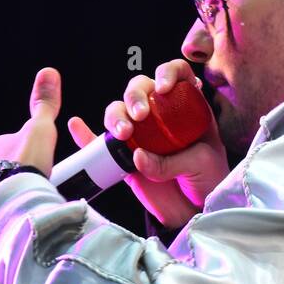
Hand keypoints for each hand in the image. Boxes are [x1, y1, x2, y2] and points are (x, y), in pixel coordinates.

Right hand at [69, 59, 227, 231]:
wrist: (195, 211)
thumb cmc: (207, 180)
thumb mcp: (201, 163)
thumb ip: (172, 160)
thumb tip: (137, 156)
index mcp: (188, 106)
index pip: (177, 74)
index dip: (167, 72)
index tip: (164, 89)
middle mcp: (161, 113)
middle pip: (139, 88)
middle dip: (135, 95)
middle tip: (140, 116)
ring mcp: (140, 133)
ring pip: (118, 111)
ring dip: (116, 116)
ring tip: (123, 134)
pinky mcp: (123, 155)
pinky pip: (100, 143)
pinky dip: (86, 134)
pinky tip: (76, 125)